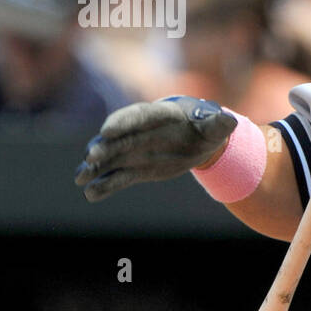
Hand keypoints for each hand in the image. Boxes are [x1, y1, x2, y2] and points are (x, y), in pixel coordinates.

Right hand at [74, 96, 236, 201]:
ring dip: (94, 168)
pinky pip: (117, 177)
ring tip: (80, 178)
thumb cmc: (205, 126)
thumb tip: (231, 121)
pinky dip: (104, 186)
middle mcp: (139, 132)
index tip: (106, 131)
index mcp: (157, 115)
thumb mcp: (214, 125)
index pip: (136, 116)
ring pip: (110, 159)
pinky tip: (90, 195)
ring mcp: (134, 150)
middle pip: (117, 139)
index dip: (121, 123)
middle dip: (102, 147)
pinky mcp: (135, 168)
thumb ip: (219, 124)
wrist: (199, 139)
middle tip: (90, 158)